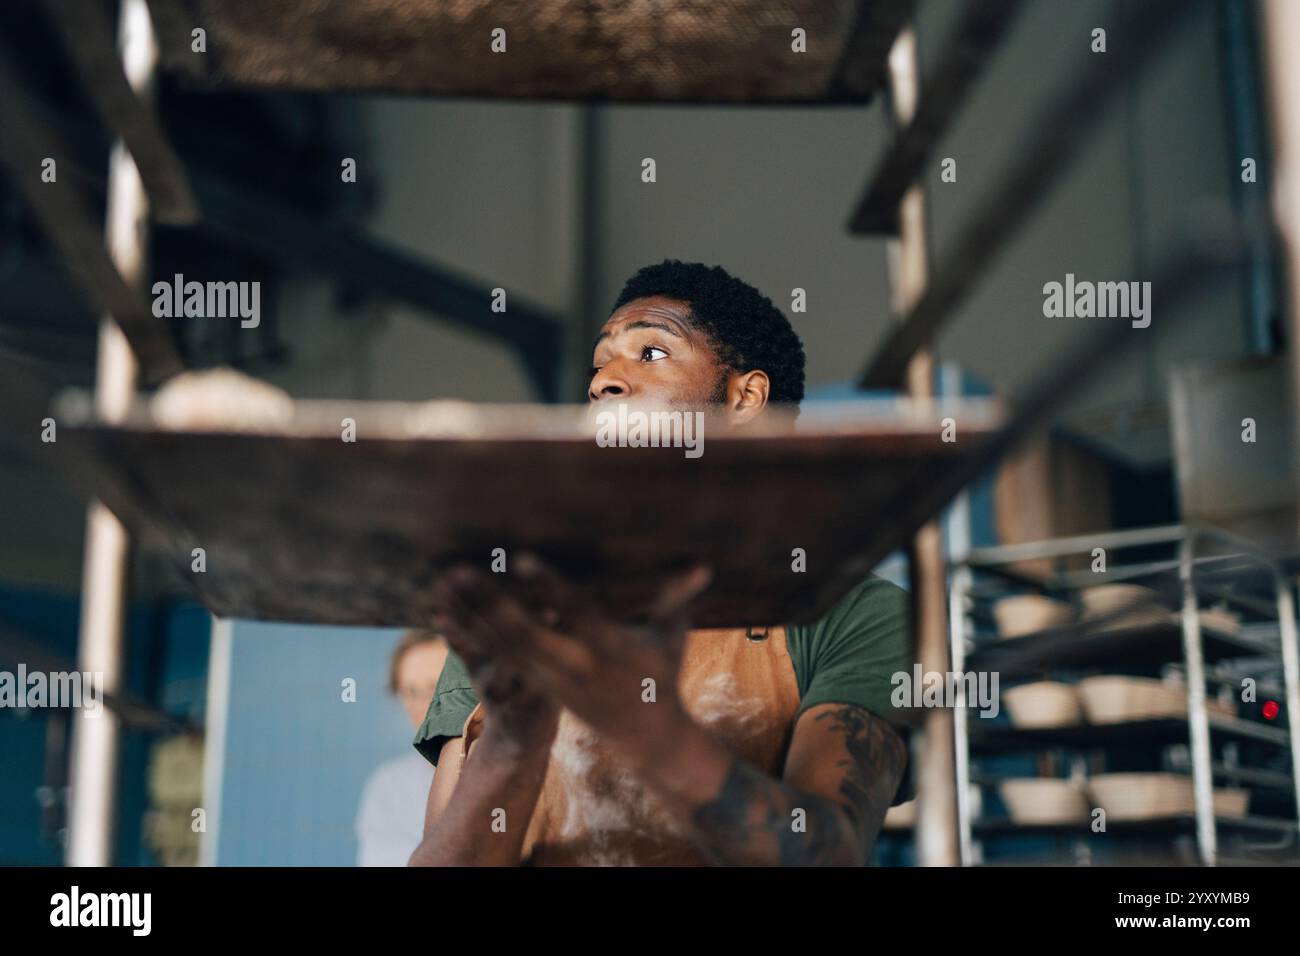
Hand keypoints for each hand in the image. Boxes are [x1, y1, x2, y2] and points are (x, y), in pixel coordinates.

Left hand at [434, 556, 711, 768]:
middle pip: (525, 634)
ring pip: (503, 646)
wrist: (649, 738)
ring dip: (471, 615)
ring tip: (444, 583)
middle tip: (460, 570)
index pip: (575, 613)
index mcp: (611, 648)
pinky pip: (497, 659)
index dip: (548, 587)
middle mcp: (576, 666)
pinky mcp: (537, 687)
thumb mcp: (673, 637)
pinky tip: (444, 615)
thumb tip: (703, 565)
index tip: (521, 559)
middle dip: (490, 603)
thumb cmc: (662, 675)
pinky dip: (471, 637)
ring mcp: (552, 680)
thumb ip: (677, 598)